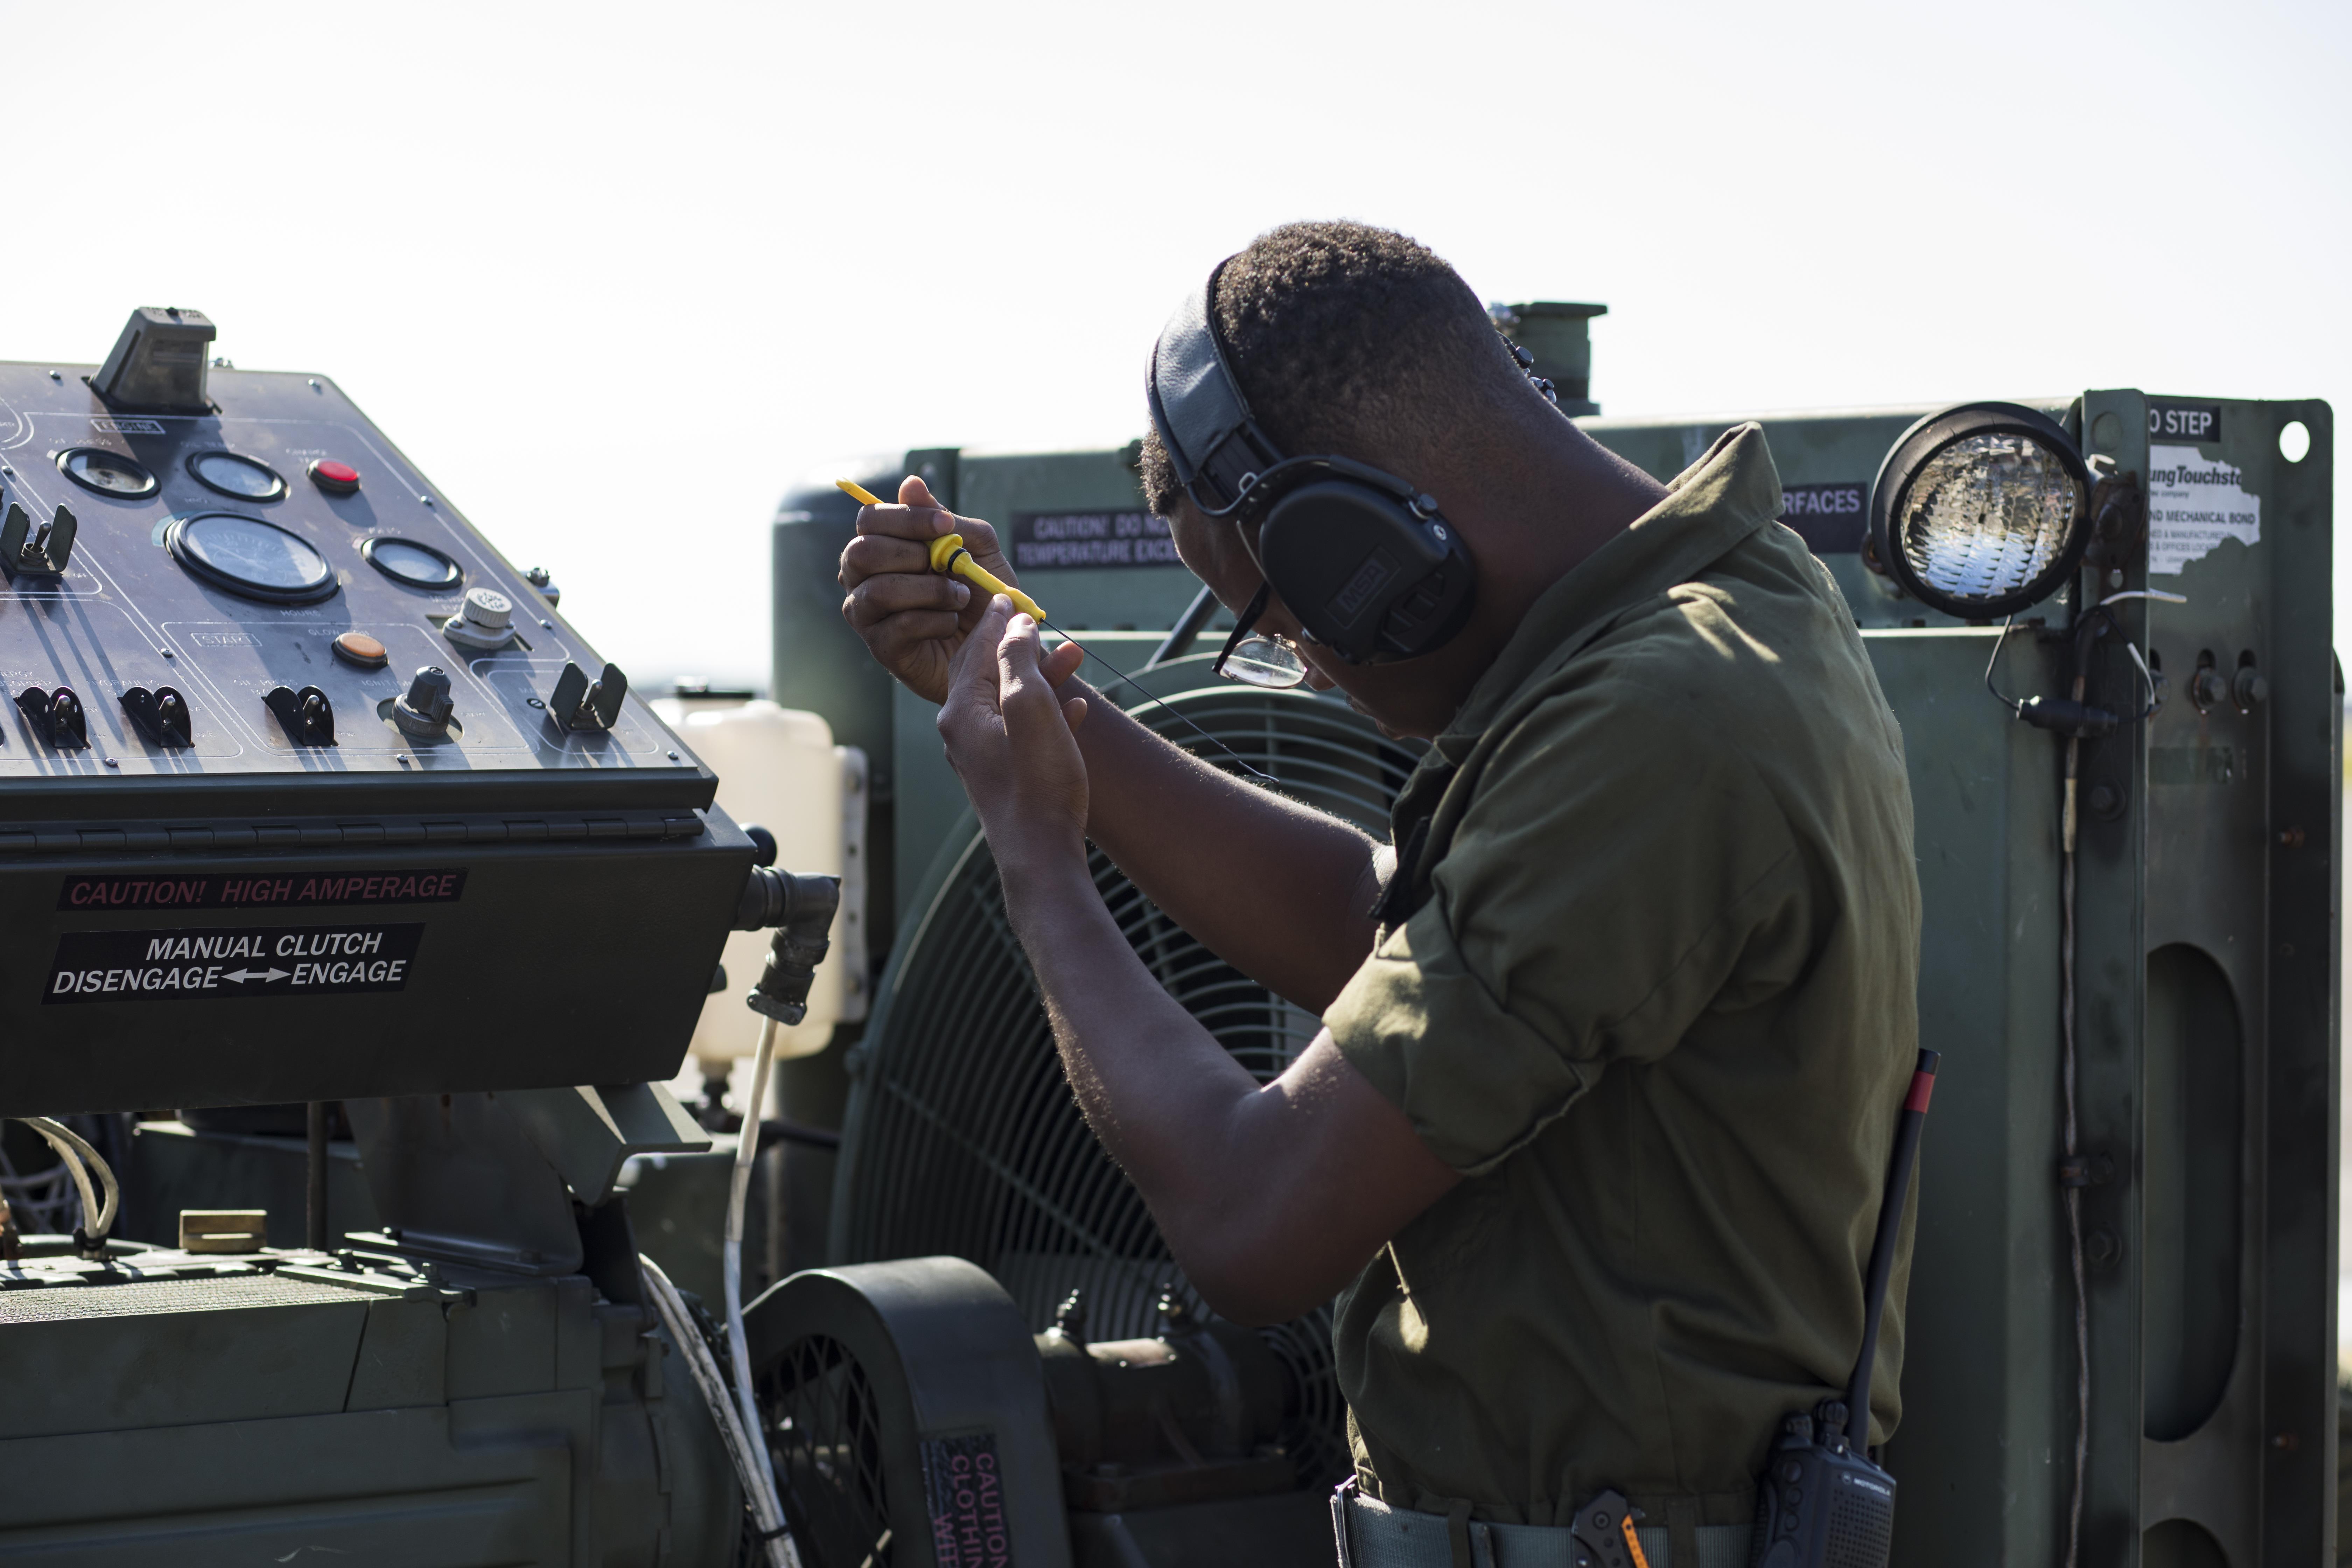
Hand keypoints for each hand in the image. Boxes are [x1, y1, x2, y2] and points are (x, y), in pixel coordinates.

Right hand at [839, 475, 1021, 703]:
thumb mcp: (975, 549)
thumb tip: (911, 483)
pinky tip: (951, 622)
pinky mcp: (882, 648)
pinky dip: (935, 620)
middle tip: (946, 566)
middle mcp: (863, 578)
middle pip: (860, 552)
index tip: (944, 525)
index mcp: (882, 546)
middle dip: (910, 554)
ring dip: (929, 591)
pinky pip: (899, 626)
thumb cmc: (981, 594)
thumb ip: (945, 520)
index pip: (869, 519)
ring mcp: (868, 615)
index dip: (906, 518)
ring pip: (879, 590)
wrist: (995, 646)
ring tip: (959, 598)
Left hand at [938, 596, 1091, 867]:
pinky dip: (1048, 711)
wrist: (1041, 855)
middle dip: (1017, 644)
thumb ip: (1018, 659)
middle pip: (986, 672)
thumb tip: (1014, 624)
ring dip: (1042, 675)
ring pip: (1010, 699)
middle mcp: (964, 732)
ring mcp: (984, 756)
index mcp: (962, 712)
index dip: (995, 620)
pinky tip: (1076, 707)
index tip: (1006, 594)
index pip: (976, 650)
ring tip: (1075, 656)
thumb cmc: (1038, 783)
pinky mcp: (1006, 775)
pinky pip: (1024, 730)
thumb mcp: (1031, 707)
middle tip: (1037, 619)